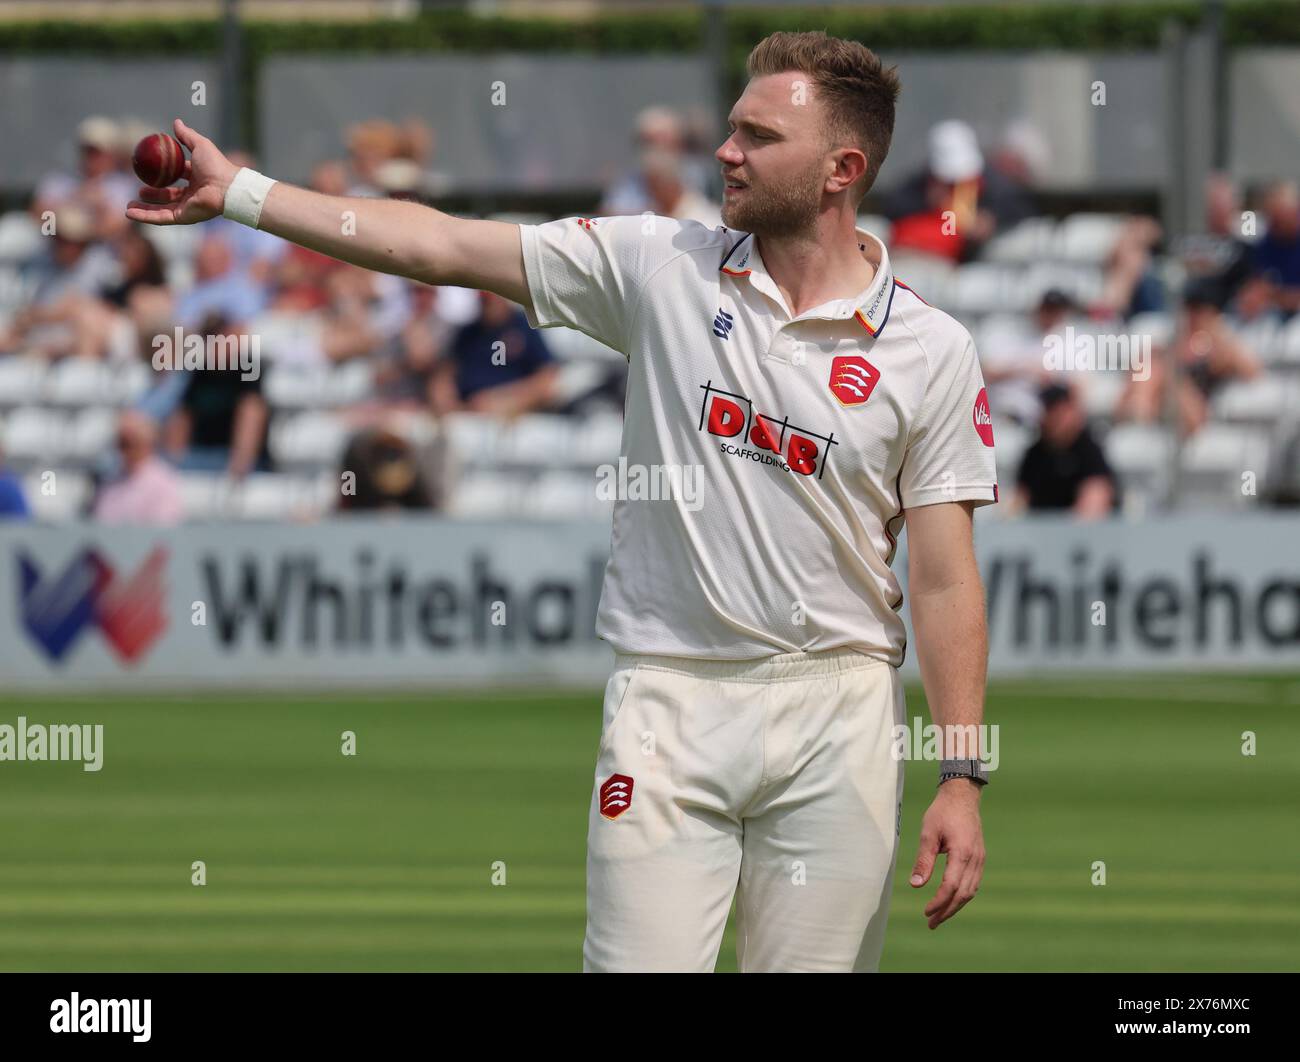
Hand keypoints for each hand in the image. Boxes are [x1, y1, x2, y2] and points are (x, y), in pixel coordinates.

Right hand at [125, 118, 237, 225]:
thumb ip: (187, 135)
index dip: (163, 173)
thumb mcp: (199, 145)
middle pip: (169, 195)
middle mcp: (192, 194)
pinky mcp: (184, 217)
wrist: (226, 187)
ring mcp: (188, 207)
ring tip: (129, 206)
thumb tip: (176, 121)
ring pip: (162, 209)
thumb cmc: (216, 165)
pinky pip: (161, 218)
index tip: (148, 169)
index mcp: (196, 178)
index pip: (177, 176)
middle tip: (139, 191)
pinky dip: (145, 217)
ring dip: (145, 209)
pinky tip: (130, 214)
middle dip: (153, 195)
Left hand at [909, 780, 984, 928]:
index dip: (938, 902)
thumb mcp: (928, 834)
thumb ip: (923, 861)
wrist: (962, 796)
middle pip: (963, 894)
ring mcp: (980, 859)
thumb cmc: (942, 812)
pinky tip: (950, 900)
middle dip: (947, 911)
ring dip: (955, 906)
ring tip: (939, 917)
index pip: (951, 886)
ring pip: (970, 891)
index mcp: (963, 853)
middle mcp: (975, 859)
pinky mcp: (979, 858)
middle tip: (931, 923)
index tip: (925, 912)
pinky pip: (973, 883)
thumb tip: (916, 885)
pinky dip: (962, 895)